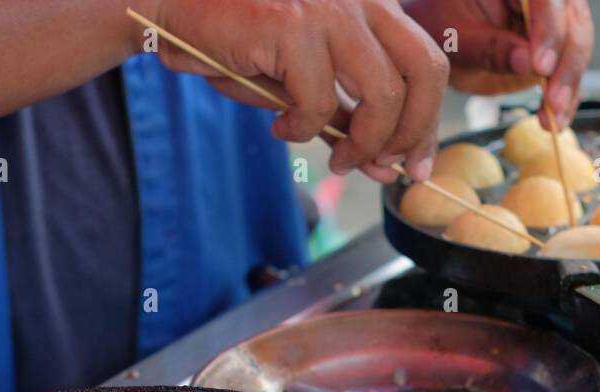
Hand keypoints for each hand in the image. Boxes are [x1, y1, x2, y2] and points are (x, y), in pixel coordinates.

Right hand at [132, 0, 448, 181]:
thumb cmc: (234, 40)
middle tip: (384, 168)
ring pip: (381, 95)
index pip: (427, 61)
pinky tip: (281, 129)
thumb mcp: (302, 80)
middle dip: (411, 133)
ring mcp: (331, 7)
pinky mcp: (294, 24)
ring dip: (363, 144)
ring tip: (335, 159)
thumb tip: (383, 165)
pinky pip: (319, 102)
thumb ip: (345, 114)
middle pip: (424, 73)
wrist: (170, 2)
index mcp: (370, 3)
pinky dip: (302, 131)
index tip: (416, 160)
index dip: (429, 119)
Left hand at [403, 0, 592, 126]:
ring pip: (578, 43)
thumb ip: (490, 48)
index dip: (549, 30)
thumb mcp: (456, 38)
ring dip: (570, 83)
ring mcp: (553, 17)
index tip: (540, 67)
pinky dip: (567, 95)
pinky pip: (570, 67)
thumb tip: (528, 63)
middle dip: (566, 62)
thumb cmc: (440, 25)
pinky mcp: (556, 45)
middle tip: (553, 100)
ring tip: (554, 116)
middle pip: (571, 19)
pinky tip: (557, 119)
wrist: (441, 34)